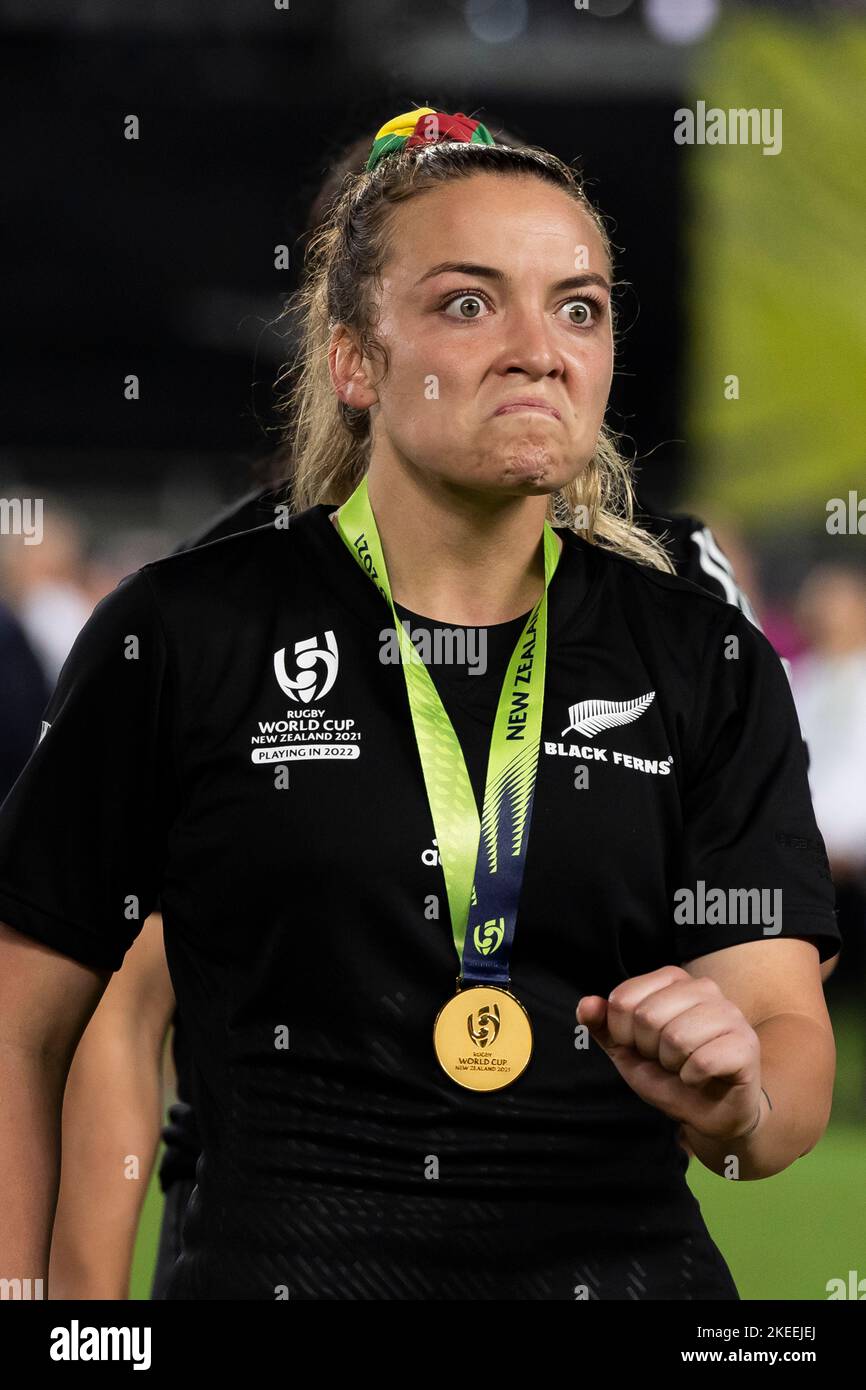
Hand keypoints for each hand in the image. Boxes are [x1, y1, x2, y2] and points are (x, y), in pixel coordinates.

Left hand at [577, 965, 761, 1142]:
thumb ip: (603, 1026)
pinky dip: (692, 1079)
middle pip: (647, 1017)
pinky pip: (701, 1061)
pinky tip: (700, 1078)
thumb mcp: (627, 1050)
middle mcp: (704, 987)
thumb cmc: (669, 1074)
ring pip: (676, 1038)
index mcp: (672, 980)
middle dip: (649, 1051)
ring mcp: (730, 1013)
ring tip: (684, 1067)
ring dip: (672, 1066)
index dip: (623, 1034)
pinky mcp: (746, 1044)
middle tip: (667, 1060)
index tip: (643, 1047)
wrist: (710, 1111)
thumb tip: (586, 1005)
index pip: (623, 999)